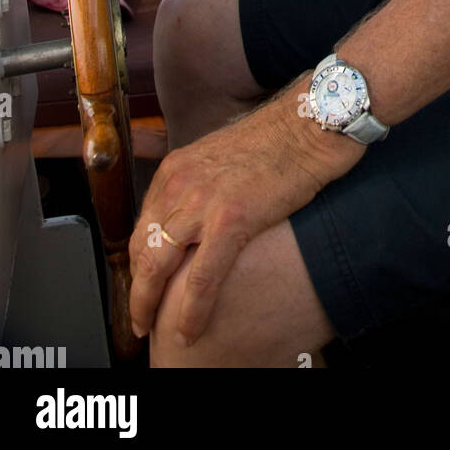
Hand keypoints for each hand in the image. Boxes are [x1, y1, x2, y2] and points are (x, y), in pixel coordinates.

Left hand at [128, 84, 364, 345]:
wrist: (314, 120)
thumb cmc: (282, 138)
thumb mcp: (226, 155)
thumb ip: (204, 183)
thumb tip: (203, 215)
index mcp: (177, 168)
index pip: (142, 224)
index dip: (138, 261)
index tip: (144, 283)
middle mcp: (180, 183)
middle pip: (141, 248)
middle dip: (136, 290)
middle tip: (140, 317)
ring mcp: (203, 200)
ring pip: (158, 266)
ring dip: (150, 305)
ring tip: (153, 330)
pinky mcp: (231, 218)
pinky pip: (200, 278)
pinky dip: (191, 310)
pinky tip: (189, 330)